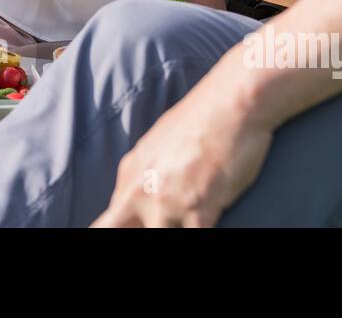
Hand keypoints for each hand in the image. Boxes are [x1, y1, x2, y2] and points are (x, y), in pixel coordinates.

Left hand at [92, 63, 274, 226]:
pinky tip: (209, 222)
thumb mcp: (160, 141)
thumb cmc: (204, 116)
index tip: (136, 226)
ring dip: (172, 231)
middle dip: (129, 233)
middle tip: (156, 224)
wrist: (232, 103)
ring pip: (158, 235)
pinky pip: (192, 238)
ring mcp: (167, 202)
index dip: (124, 228)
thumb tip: (144, 193)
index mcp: (131, 172)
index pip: (109, 220)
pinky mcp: (198, 209)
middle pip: (114, 229)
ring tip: (186, 222)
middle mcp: (141, 189)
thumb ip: (147, 172)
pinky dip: (203, 233)